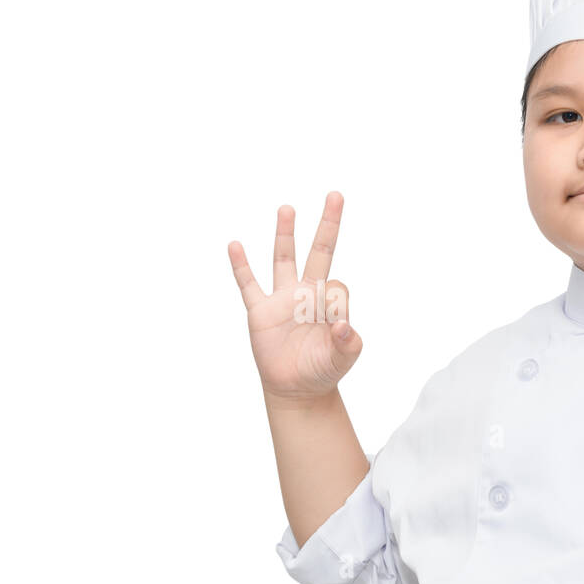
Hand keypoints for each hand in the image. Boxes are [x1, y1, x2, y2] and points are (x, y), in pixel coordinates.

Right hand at [229, 192, 361, 403]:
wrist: (296, 388)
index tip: (336, 327)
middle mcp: (306, 292)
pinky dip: (241, 266)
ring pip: (283, 258)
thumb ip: (348, 342)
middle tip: (336, 195)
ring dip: (285, 234)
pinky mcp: (260, 311)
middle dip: (328, 224)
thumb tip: (343, 325)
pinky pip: (248, 284)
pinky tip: (235, 245)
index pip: (337, 285)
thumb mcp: (343, 358)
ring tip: (287, 209)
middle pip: (319, 251)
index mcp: (329, 301)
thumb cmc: (323, 369)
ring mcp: (282, 298)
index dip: (337, 303)